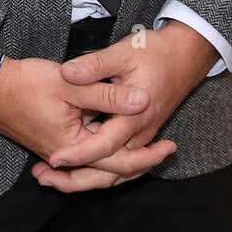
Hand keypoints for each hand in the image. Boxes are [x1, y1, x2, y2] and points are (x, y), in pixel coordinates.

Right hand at [0, 55, 153, 166]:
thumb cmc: (25, 83)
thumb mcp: (70, 84)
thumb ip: (107, 94)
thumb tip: (142, 102)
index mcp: (73, 146)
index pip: (118, 160)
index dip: (147, 154)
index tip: (169, 145)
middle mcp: (65, 157)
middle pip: (109, 171)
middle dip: (140, 163)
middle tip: (165, 153)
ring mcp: (58, 152)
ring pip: (97, 167)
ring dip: (121, 163)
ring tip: (147, 154)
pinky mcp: (53, 143)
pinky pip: (85, 158)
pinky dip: (102, 156)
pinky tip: (113, 148)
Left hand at [29, 21, 218, 190]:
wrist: (185, 55)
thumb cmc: (155, 52)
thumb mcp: (123, 52)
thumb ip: (95, 65)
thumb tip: (69, 73)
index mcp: (135, 116)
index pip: (105, 145)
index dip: (79, 155)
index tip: (54, 159)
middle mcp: (141, 133)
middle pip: (111, 170)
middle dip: (78, 179)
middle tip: (45, 179)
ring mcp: (143, 136)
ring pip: (117, 171)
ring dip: (87, 178)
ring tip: (55, 180)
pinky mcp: (141, 134)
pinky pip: (123, 163)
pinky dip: (101, 170)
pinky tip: (79, 168)